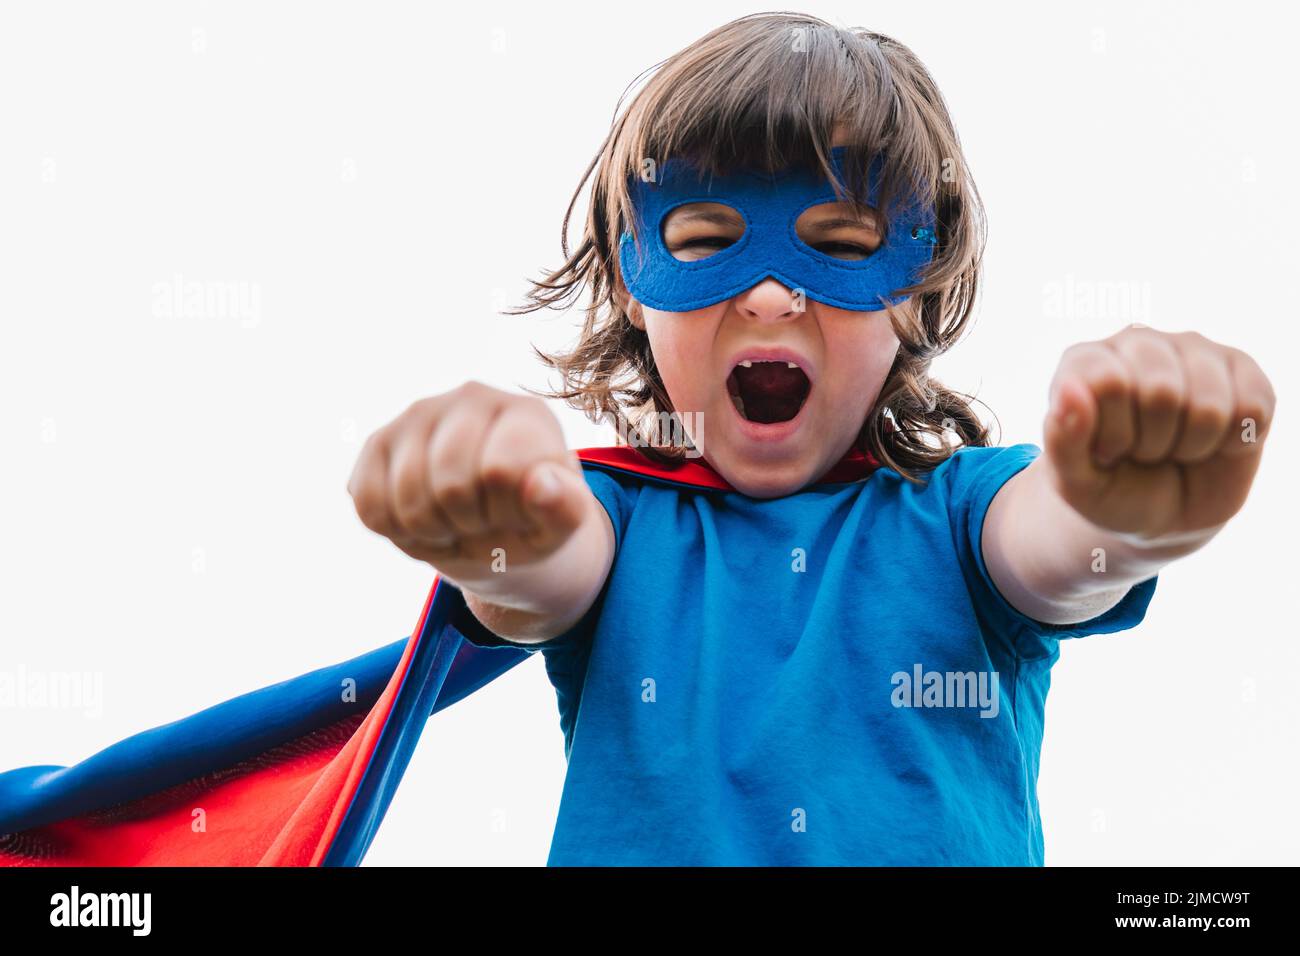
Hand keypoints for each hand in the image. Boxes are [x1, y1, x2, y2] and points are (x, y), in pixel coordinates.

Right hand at [347, 382, 592, 586]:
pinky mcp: (379, 443)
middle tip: (485, 522)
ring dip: (434, 532)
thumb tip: (543, 485)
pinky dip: (398, 532)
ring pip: (406, 498)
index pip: (498, 472)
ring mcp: (419, 415)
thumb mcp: (560, 526)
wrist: (492, 529)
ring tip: (457, 523)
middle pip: (449, 486)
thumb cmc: (530, 520)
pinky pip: (370, 506)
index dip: (505, 513)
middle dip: (468, 525)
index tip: (521, 514)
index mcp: (526, 414)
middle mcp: (471, 398)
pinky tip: (424, 520)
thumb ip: (566, 508)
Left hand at [1042, 326, 1274, 542]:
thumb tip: (1069, 390)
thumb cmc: (1112, 489)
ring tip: (1173, 447)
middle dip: (1153, 444)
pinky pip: (1252, 410)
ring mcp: (1193, 349)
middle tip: (1142, 452)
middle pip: (1163, 393)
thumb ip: (1062, 441)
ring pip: (1209, 406)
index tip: (1106, 453)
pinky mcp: (1242, 369)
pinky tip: (1212, 440)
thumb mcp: (1075, 483)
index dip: (1114, 436)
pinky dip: (1232, 443)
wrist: (1164, 512)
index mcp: (1085, 361)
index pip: (1109, 383)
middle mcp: (1139, 342)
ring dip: (1191, 446)